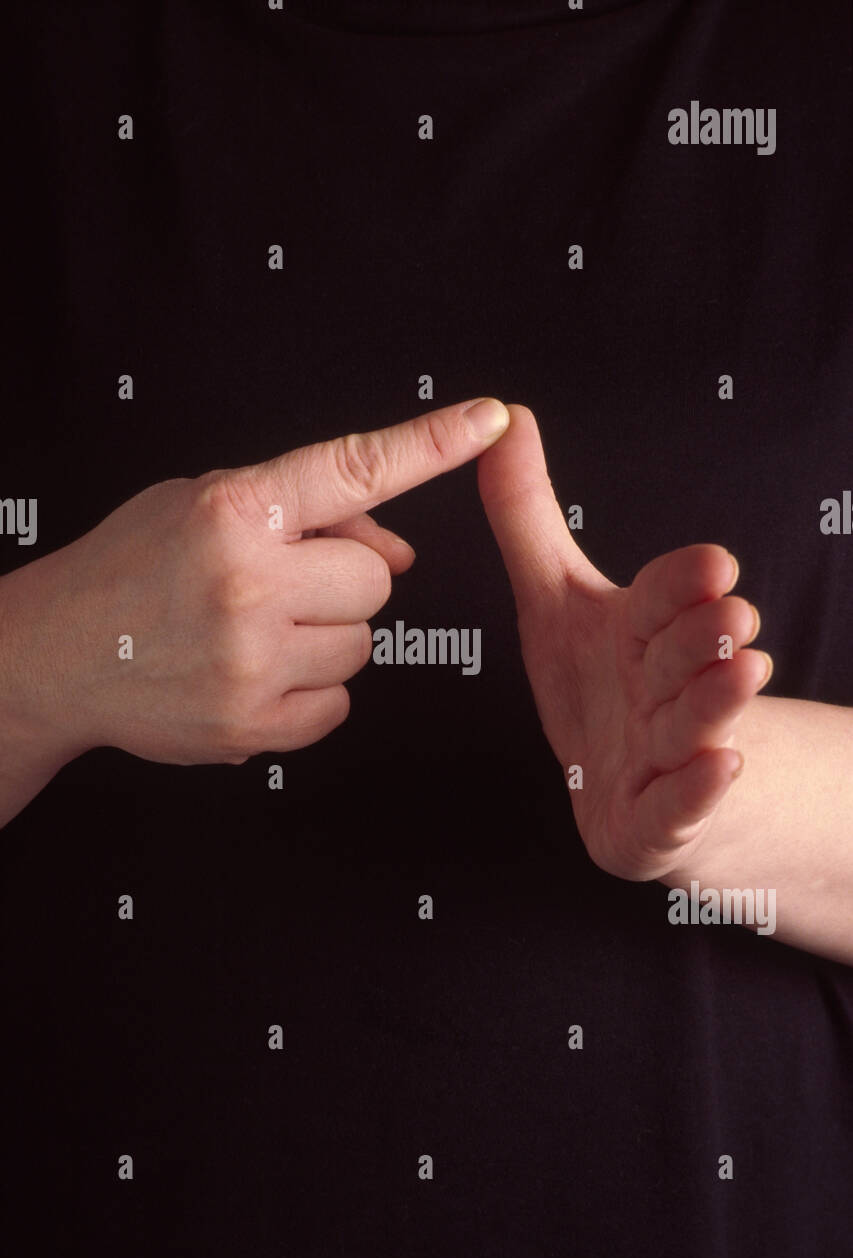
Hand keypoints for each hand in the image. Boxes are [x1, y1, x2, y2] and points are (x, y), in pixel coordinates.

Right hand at [0, 397, 509, 768]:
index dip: (432, 442)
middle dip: (343, 580)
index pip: (356, 467)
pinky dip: (310, 692)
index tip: (489, 418)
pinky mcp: (253, 724)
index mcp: (234, 510)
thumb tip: (400, 549)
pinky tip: (257, 673)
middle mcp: (247, 583)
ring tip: (256, 631)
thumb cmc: (133, 568)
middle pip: (376, 579)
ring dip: (325, 637)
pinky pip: (339, 704)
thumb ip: (306, 514)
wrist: (59, 653)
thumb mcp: (205, 503)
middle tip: (281, 586)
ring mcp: (251, 660)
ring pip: (363, 644)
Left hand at [478, 405, 772, 880]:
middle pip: (688, 654)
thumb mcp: (554, 599)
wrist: (624, 786)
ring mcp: (668, 752)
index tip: (711, 563)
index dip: (685, 582)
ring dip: (720, 698)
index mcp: (643, 630)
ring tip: (743, 670)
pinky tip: (723, 765)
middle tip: (732, 613)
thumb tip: (505, 417)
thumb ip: (528, 516)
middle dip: (708, 632)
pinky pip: (681, 802)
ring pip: (697, 721)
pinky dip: (701, 787)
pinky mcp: (659, 816)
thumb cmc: (598, 686)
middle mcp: (663, 686)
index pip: (668, 595)